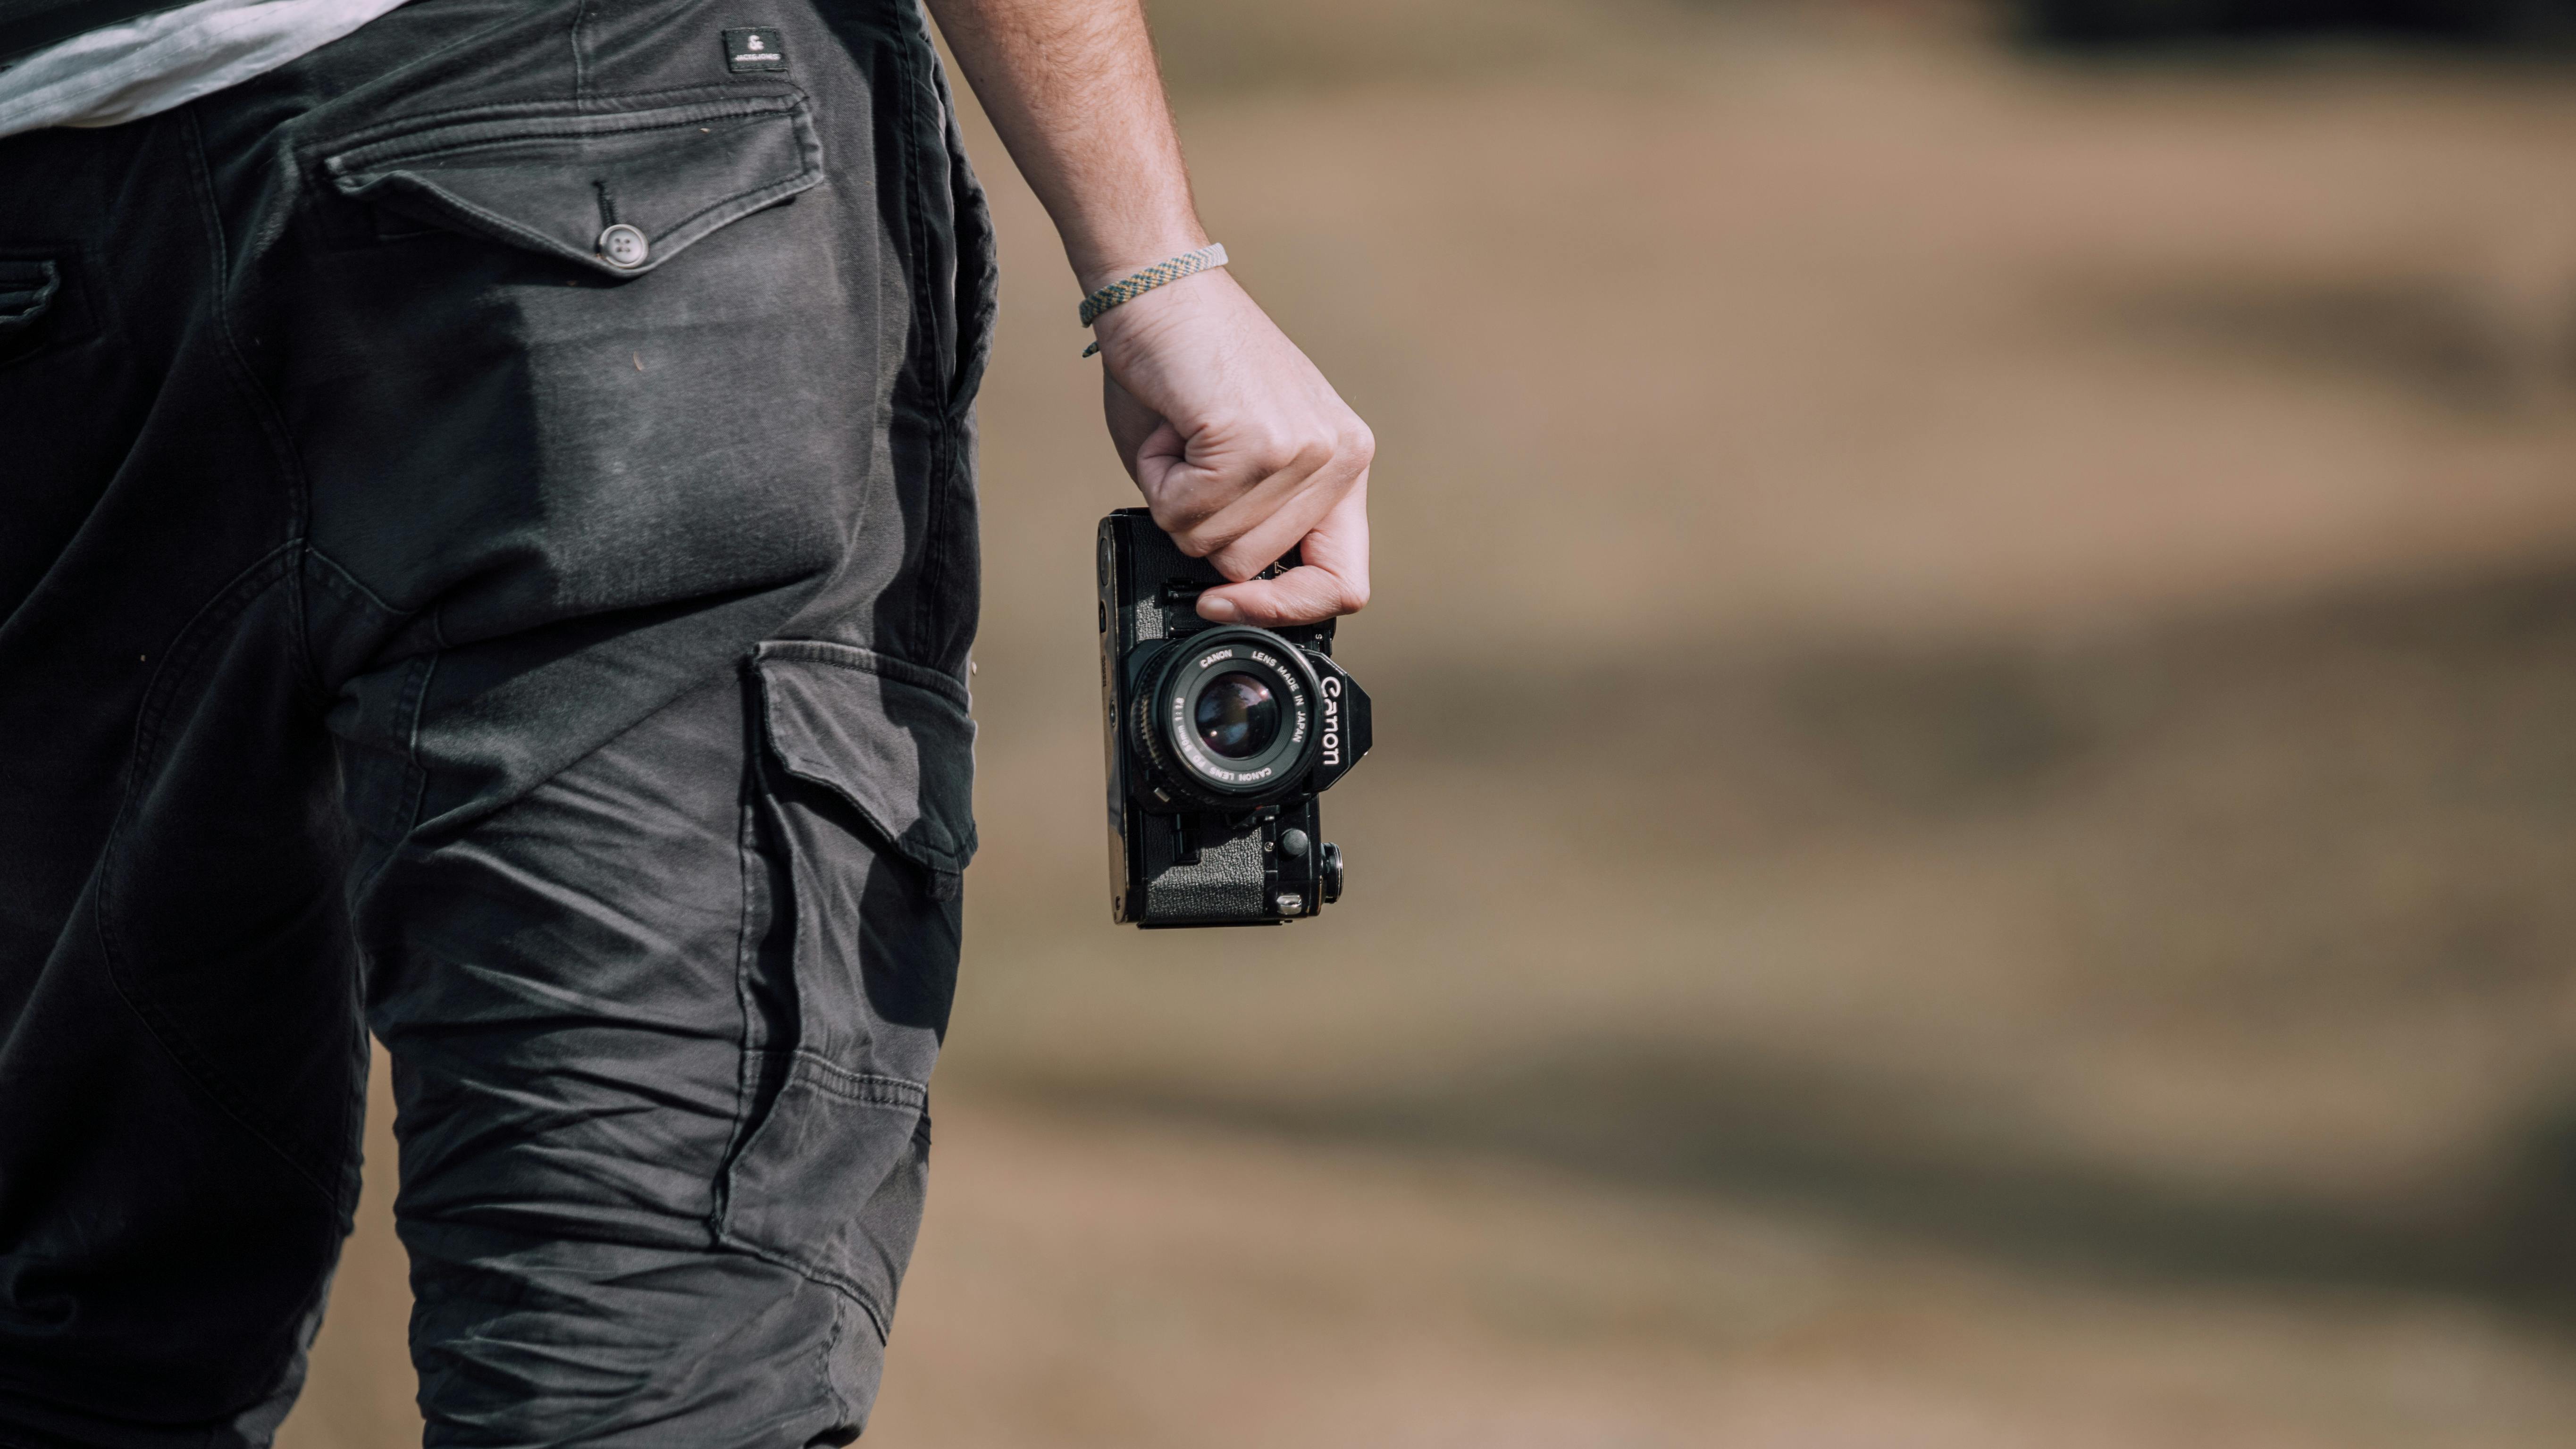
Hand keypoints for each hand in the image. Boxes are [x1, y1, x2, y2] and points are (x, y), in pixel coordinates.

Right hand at [1092, 268, 1371, 625]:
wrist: (1156, 287)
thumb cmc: (1183, 368)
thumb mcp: (1241, 458)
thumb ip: (1255, 523)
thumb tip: (1232, 594)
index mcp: (1345, 462)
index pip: (1345, 583)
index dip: (1283, 611)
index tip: (1227, 604)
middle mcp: (1339, 458)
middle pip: (1253, 566)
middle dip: (1200, 525)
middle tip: (1192, 456)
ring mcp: (1303, 451)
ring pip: (1216, 546)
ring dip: (1175, 499)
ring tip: (1184, 434)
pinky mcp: (1257, 442)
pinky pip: (1186, 513)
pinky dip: (1157, 478)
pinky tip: (1172, 425)